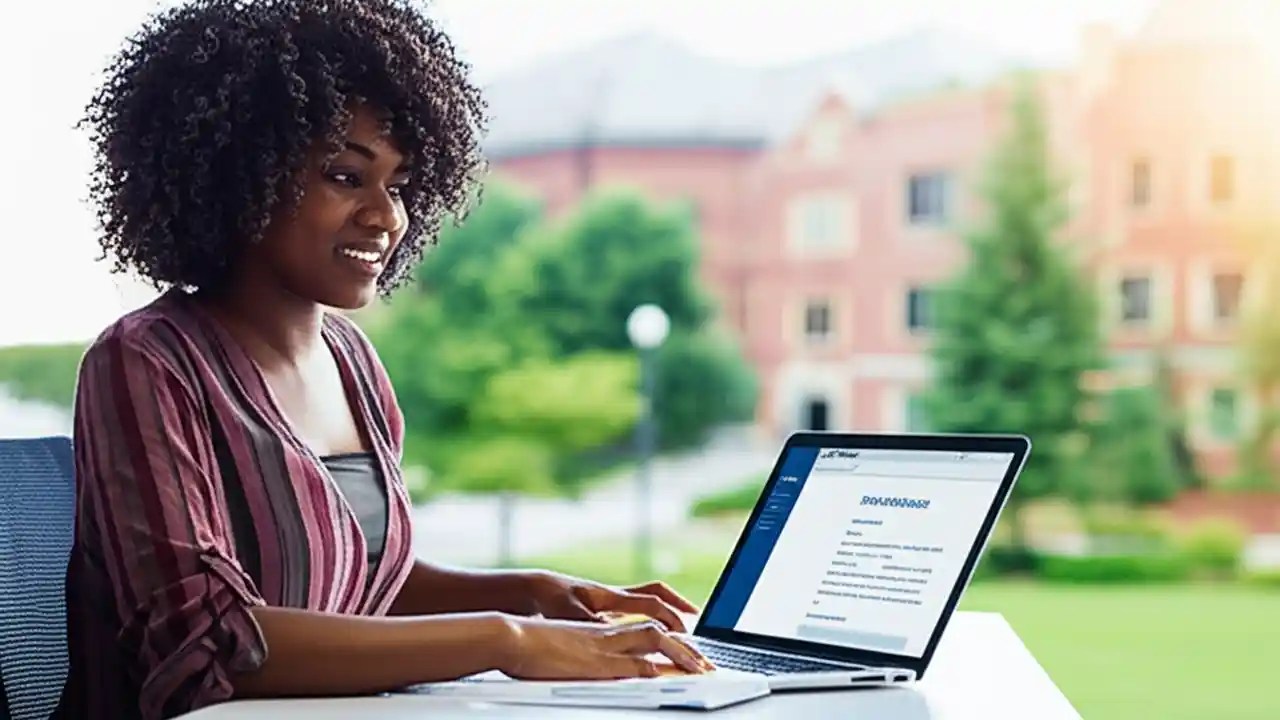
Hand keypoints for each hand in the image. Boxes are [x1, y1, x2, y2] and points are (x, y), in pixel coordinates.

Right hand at [497, 616, 709, 679]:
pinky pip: (636, 664)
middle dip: (685, 648)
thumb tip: (582, 663)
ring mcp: (604, 647)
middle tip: (706, 663)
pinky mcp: (597, 663)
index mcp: (599, 632)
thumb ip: (578, 654)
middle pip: (657, 633)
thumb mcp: (560, 648)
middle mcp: (607, 635)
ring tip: (703, 669)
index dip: (669, 637)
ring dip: (682, 655)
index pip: (644, 629)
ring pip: (655, 643)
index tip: (687, 649)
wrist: (512, 635)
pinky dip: (657, 670)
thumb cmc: (527, 645)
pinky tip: (672, 677)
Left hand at [524, 572, 699, 632]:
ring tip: (682, 623)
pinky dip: (647, 617)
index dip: (671, 616)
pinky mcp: (602, 607)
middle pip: (656, 593)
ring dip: (665, 609)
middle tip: (697, 617)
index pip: (651, 603)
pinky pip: (634, 610)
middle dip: (678, 604)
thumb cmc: (550, 598)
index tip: (687, 629)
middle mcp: (615, 596)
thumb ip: (590, 623)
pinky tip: (650, 630)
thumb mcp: (569, 613)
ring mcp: (610, 601)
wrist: (533, 588)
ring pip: (646, 600)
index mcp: (611, 597)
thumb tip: (610, 631)